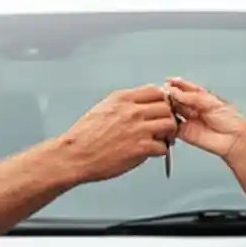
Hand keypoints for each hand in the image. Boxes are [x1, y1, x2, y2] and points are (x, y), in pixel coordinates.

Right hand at [58, 85, 178, 182]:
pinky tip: (151, 151)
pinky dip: (160, 150)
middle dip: (167, 116)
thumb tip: (140, 104)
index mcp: (123, 99)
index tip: (160, 108)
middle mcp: (132, 111)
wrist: (76, 155)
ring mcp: (138, 129)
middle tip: (163, 126)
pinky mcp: (140, 148)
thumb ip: (124, 104)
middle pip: (166, 107)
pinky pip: (163, 147)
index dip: (161, 101)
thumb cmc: (85, 136)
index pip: (155, 91)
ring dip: (167, 133)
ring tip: (160, 139)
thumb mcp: (103, 108)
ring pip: (169, 124)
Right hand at [164, 77, 245, 159]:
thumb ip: (192, 97)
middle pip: (176, 99)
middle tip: (165, 94)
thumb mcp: (212, 103)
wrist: (234, 139)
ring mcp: (188, 120)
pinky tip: (166, 118)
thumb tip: (175, 91)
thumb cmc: (230, 120)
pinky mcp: (184, 132)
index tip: (168, 81)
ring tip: (166, 105)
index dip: (176, 85)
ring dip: (167, 108)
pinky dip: (167, 122)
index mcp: (200, 98)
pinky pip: (171, 126)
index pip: (185, 89)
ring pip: (172, 111)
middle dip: (170, 96)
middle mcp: (193, 108)